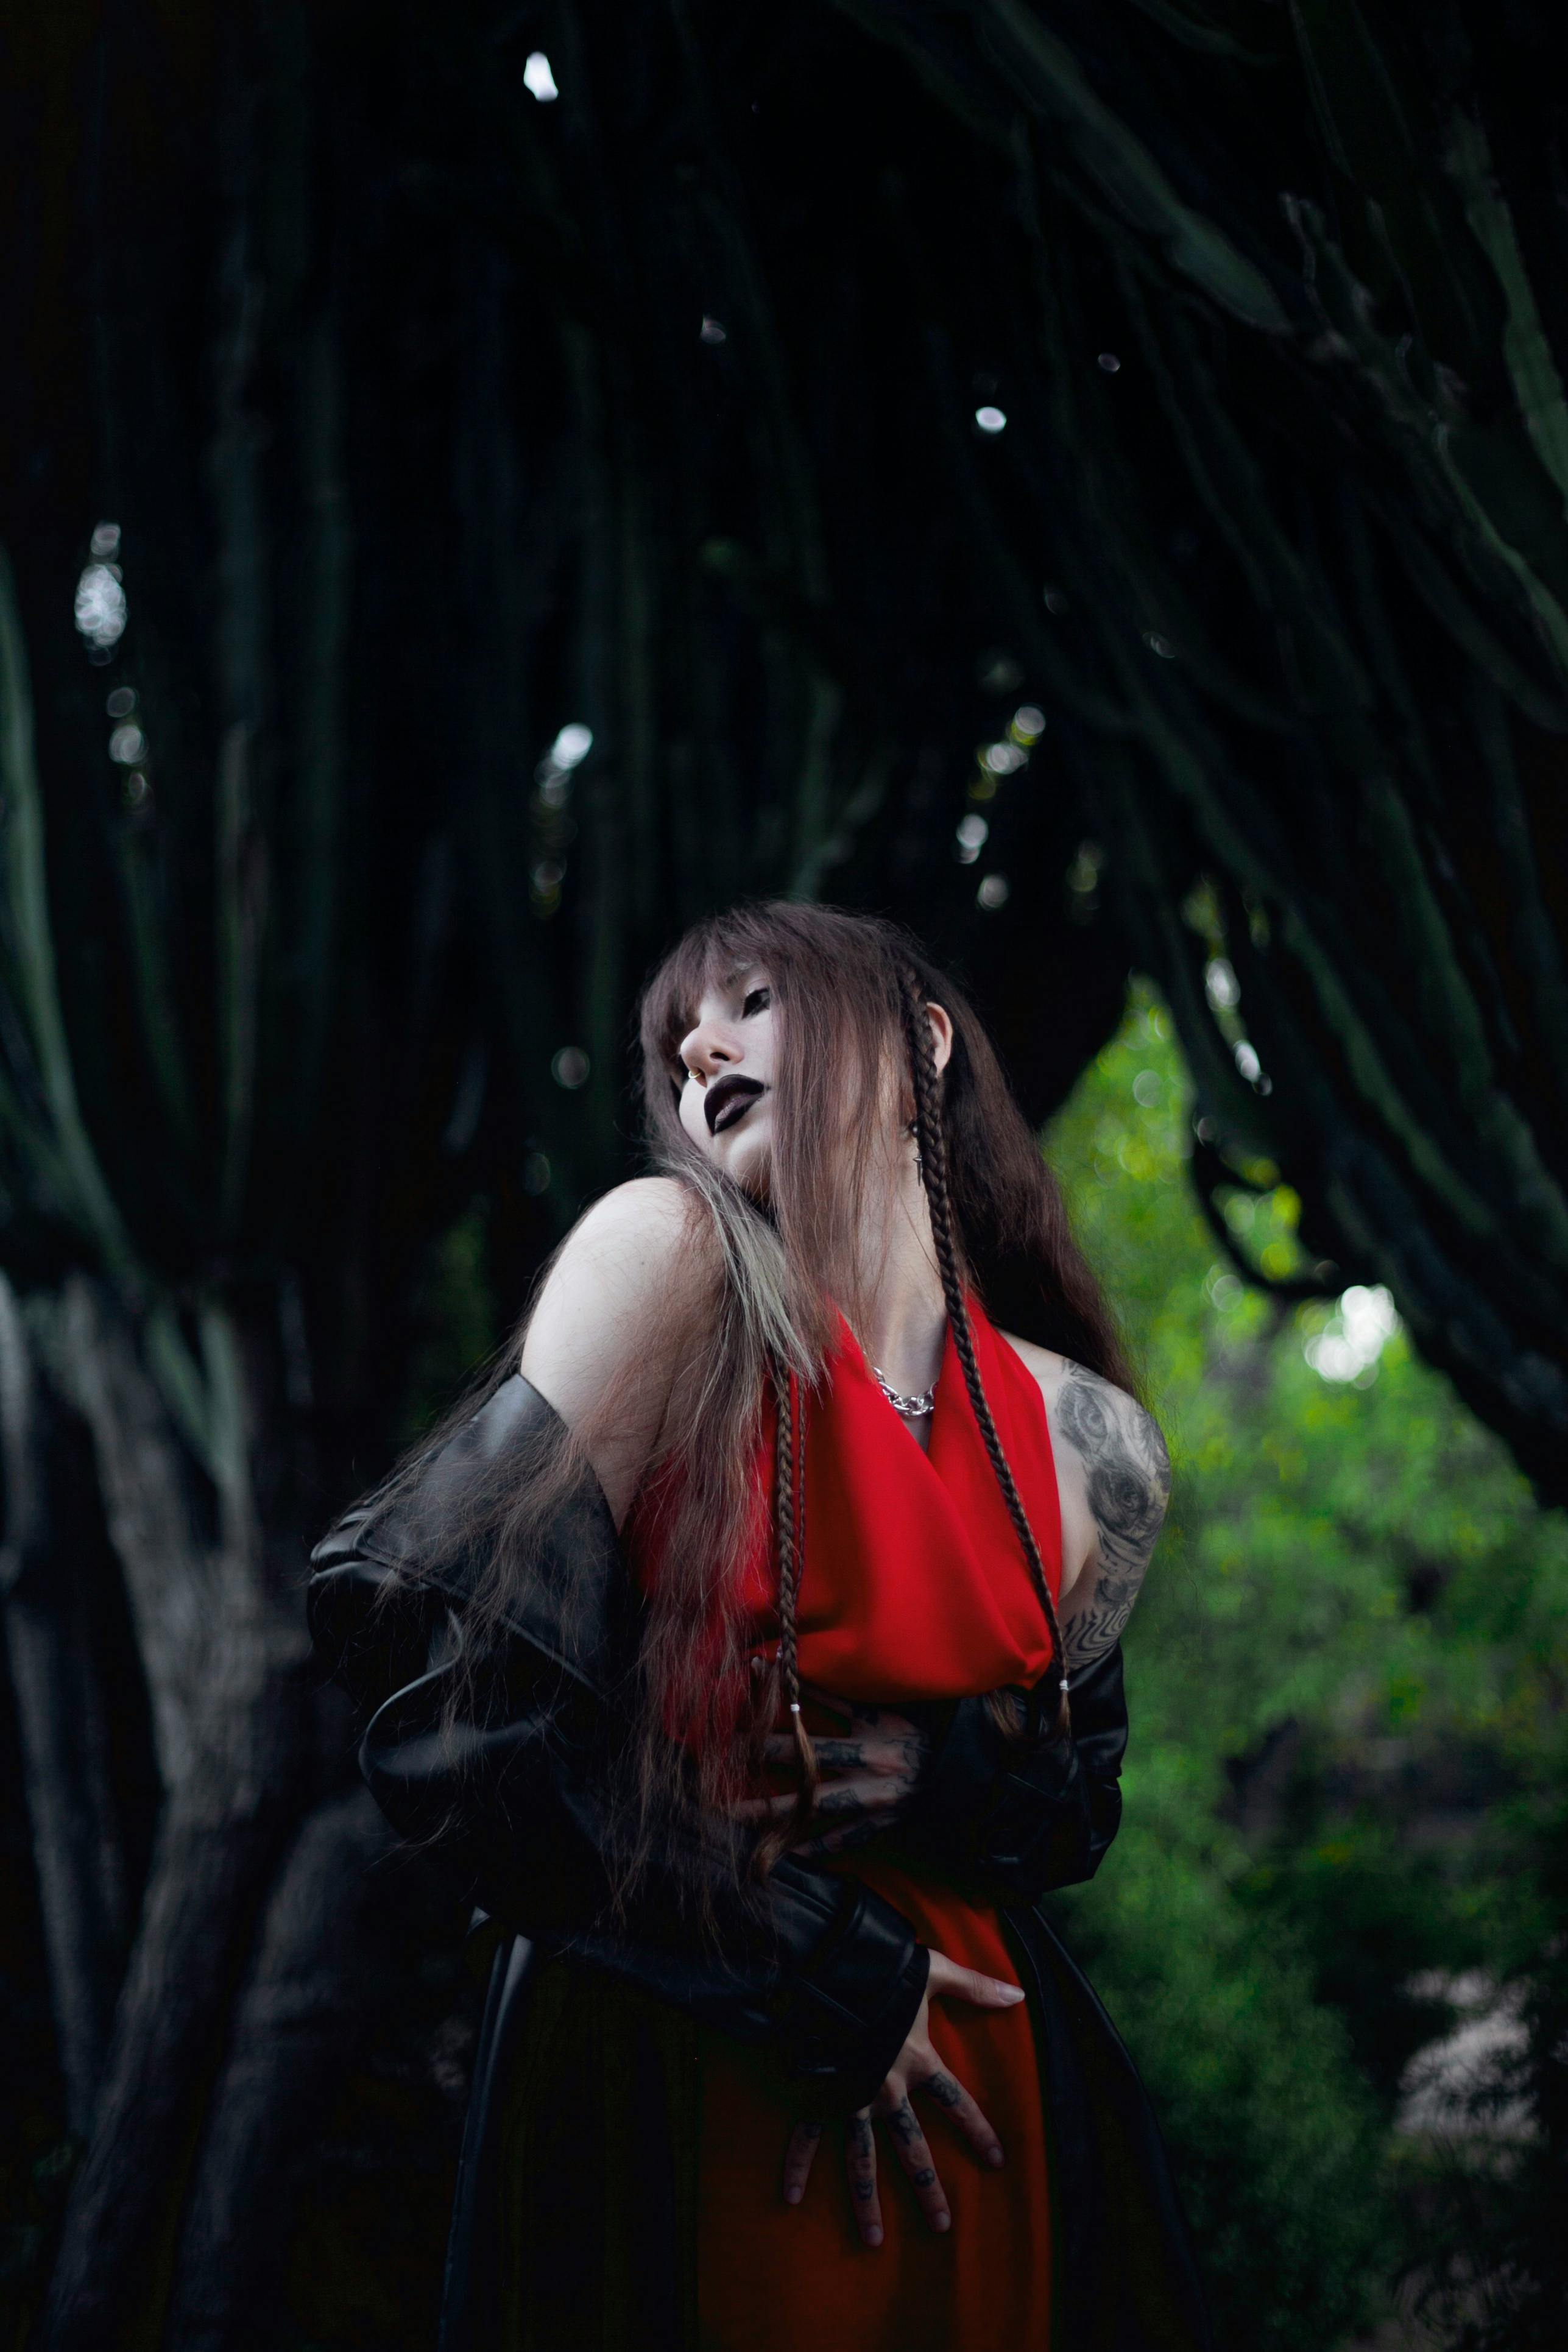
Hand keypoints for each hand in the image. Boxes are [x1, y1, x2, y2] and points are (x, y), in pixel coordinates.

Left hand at [737, 1685, 932, 1857]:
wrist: (962, 1772)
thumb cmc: (922, 1731)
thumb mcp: (889, 1708)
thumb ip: (845, 1696)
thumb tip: (797, 1671)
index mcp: (876, 1733)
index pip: (820, 1720)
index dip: (781, 1716)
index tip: (744, 1711)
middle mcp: (872, 1769)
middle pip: (809, 1763)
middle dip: (766, 1757)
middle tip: (725, 1758)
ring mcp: (875, 1801)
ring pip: (817, 1807)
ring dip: (776, 1810)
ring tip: (737, 1813)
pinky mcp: (880, 1825)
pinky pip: (844, 1840)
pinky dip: (815, 1848)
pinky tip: (785, 1853)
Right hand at [780, 1949, 1023, 2244]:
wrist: (827, 1972)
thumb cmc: (882, 1969)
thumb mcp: (933, 1971)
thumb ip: (974, 1986)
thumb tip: (1020, 1992)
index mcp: (917, 2061)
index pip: (956, 2102)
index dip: (978, 2129)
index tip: (997, 2160)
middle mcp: (887, 2090)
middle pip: (912, 2148)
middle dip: (928, 2188)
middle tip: (942, 2226)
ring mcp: (852, 2098)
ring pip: (862, 2160)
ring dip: (867, 2202)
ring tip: (874, 2241)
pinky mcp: (819, 2095)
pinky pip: (807, 2137)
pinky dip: (797, 2166)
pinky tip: (792, 2199)